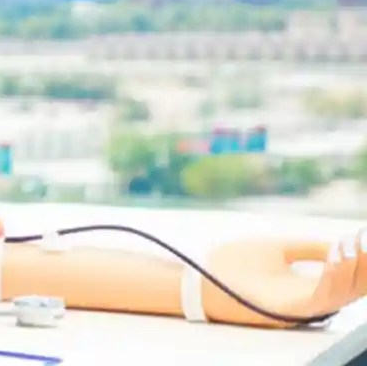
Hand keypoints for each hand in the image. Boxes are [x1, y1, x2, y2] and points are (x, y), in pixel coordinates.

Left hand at [202, 229, 366, 327]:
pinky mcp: (285, 313)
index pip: (349, 279)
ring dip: (354, 270)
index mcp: (308, 287)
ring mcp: (298, 309)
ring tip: (354, 246)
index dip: (362, 262)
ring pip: (341, 297)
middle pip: (353, 291)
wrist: (199, 274)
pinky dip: (333, 279)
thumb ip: (309, 248)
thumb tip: (345, 244)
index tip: (364, 236)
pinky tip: (335, 256)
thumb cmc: (234, 262)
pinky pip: (320, 300)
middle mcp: (308, 301)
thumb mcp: (278, 249)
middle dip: (365, 267)